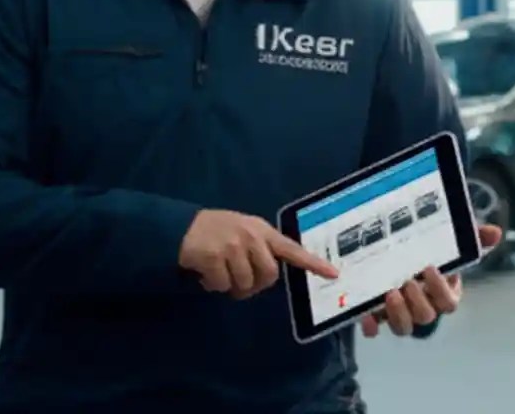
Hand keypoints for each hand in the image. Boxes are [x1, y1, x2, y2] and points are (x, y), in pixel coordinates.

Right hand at [179, 209, 337, 299]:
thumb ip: (261, 248)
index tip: (333, 273)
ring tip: (219, 271)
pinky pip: (221, 286)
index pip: (292, 249)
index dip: (312, 263)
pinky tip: (205, 272)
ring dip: (231, 286)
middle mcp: (251, 236)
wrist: (181, 227)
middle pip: (268, 276)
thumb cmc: (216, 232)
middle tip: (238, 281)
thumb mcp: (243, 232)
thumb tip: (271, 277)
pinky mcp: (214, 256)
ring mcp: (232, 245)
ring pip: (244, 284)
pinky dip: (212, 285)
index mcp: (262, 231)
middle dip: (254, 285)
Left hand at [360, 224, 503, 337]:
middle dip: (417, 302)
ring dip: (397, 315)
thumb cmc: (430, 250)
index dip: (440, 290)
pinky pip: (374, 328)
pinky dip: (370, 326)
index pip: (448, 303)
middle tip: (408, 282)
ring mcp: (401, 313)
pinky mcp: (378, 314)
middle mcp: (424, 308)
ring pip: (403, 328)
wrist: (397, 250)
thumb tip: (495, 232)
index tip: (429, 268)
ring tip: (390, 294)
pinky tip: (365, 316)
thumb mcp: (449, 240)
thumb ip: (473, 238)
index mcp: (444, 295)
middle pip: (426, 318)